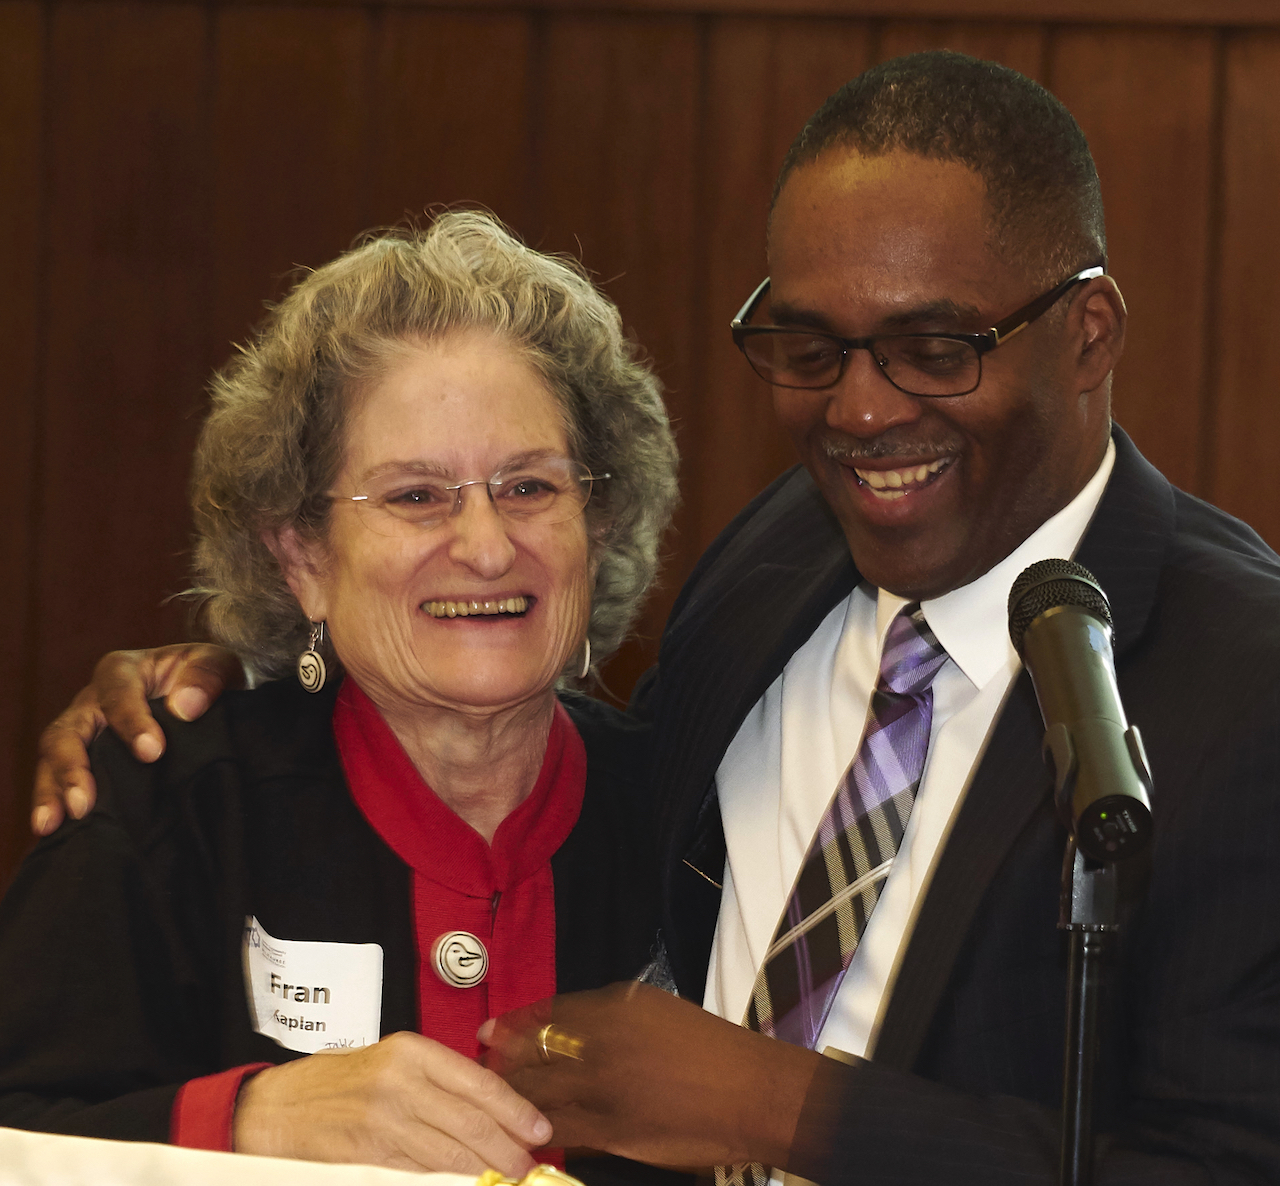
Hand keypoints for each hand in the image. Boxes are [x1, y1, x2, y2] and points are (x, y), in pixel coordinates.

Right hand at [32, 644, 243, 834]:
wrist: (206, 692)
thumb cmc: (208, 677)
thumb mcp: (221, 663)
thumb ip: (207, 675)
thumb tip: (185, 707)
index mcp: (124, 671)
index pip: (118, 693)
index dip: (132, 721)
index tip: (152, 752)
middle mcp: (93, 700)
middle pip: (69, 730)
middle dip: (72, 767)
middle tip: (83, 803)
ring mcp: (86, 730)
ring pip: (54, 757)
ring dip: (51, 791)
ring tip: (51, 825)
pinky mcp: (87, 758)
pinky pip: (59, 778)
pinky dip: (55, 802)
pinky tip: (55, 831)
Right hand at [234, 1031, 550, 1174]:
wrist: (275, 1109)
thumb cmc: (337, 1084)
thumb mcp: (391, 1063)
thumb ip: (437, 1081)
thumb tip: (490, 1110)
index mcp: (411, 1052)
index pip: (478, 1081)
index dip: (513, 1110)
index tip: (538, 1128)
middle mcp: (400, 1082)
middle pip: (470, 1122)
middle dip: (507, 1148)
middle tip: (528, 1165)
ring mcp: (383, 1121)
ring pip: (450, 1154)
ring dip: (483, 1171)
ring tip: (505, 1179)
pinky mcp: (367, 1156)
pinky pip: (419, 1175)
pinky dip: (446, 1183)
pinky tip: (464, 1184)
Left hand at [478, 982, 820, 1170]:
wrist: (751, 1091)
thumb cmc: (713, 1049)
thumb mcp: (661, 1011)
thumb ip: (615, 1017)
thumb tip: (574, 1027)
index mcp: (618, 1007)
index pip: (550, 1012)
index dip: (516, 1022)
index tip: (493, 1029)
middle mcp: (604, 1043)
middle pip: (536, 1051)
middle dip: (504, 1059)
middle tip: (484, 1066)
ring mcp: (607, 1088)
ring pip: (541, 1093)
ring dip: (514, 1097)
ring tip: (495, 1102)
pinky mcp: (615, 1130)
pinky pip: (563, 1130)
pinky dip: (542, 1130)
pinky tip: (528, 1134)